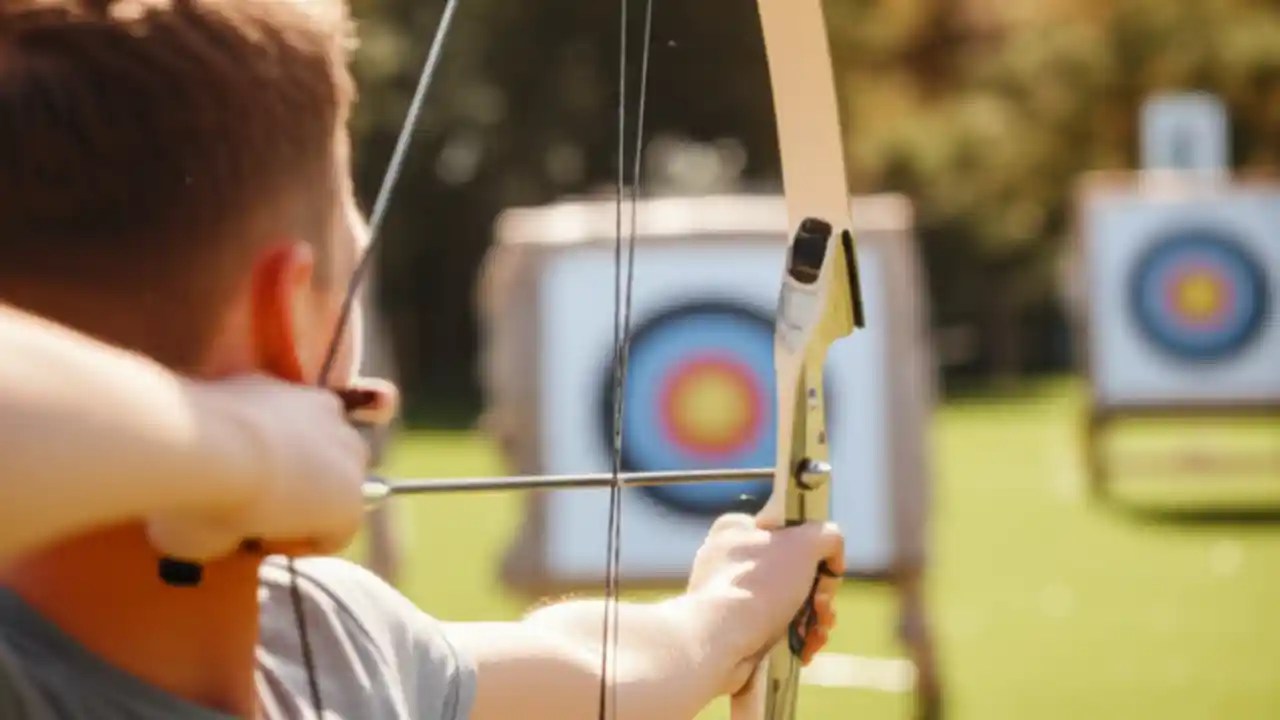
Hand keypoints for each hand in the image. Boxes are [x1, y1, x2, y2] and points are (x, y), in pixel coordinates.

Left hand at [145, 375, 396, 561]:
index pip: (331, 537)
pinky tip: (229, 429)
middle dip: (306, 492)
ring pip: (321, 438)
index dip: (292, 542)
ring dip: (297, 450)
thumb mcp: (217, 548)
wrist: (190, 440)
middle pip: (338, 481)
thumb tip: (223, 528)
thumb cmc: (211, 507)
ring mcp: (323, 411)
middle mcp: (351, 457)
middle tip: (256, 503)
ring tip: (247, 460)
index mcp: (346, 508)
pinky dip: (266, 420)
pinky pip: (286, 409)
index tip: (256, 541)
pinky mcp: (284, 382)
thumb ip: (236, 540)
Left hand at [684, 514, 843, 694]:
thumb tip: (832, 550)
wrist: (718, 643)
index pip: (788, 531)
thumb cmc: (758, 586)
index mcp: (738, 529)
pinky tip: (804, 649)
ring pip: (789, 604)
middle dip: (819, 594)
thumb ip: (826, 535)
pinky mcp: (734, 631)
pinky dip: (796, 639)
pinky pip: (775, 630)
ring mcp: (730, 598)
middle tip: (823, 606)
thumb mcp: (804, 543)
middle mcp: (730, 561)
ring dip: (813, 620)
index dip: (814, 550)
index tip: (825, 569)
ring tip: (816, 634)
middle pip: (795, 572)